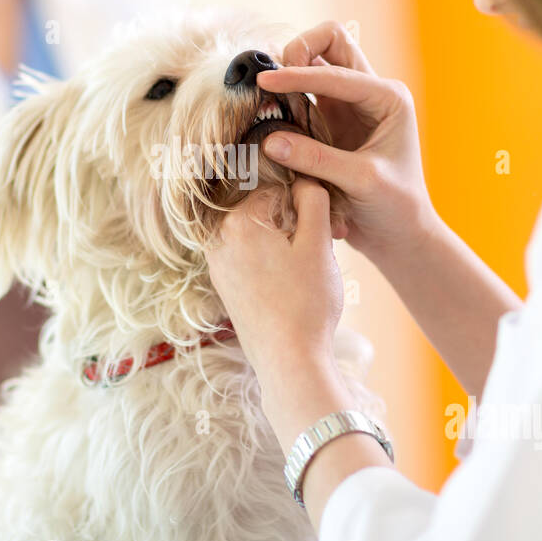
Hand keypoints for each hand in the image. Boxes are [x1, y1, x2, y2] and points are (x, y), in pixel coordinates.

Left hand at [204, 178, 344, 401]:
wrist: (288, 361)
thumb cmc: (307, 303)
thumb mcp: (320, 244)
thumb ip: (312, 200)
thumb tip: (304, 179)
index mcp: (240, 221)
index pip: (278, 188)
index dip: (306, 204)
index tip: (323, 226)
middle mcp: (219, 238)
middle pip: (264, 210)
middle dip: (292, 222)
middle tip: (318, 248)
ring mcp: (217, 263)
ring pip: (257, 233)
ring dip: (282, 241)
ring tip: (304, 268)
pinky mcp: (223, 284)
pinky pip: (248, 255)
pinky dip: (269, 260)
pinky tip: (288, 282)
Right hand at [259, 21, 435, 262]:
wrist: (400, 234)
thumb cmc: (394, 207)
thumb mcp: (361, 182)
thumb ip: (317, 159)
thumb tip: (269, 139)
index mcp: (387, 97)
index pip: (336, 71)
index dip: (298, 74)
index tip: (265, 82)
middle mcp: (369, 93)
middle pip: (330, 41)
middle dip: (299, 50)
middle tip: (272, 81)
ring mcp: (347, 105)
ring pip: (314, 61)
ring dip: (289, 71)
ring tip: (264, 95)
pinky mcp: (329, 121)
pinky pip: (302, 93)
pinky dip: (284, 95)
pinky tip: (267, 110)